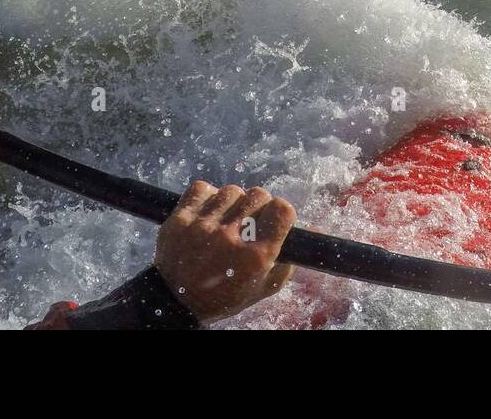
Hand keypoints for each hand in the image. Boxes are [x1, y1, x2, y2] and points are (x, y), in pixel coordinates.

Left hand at [153, 181, 296, 323]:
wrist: (175, 302)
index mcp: (255, 257)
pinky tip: (208, 213)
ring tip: (225, 220)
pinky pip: (203, 188)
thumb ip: (289, 260)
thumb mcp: (263, 287)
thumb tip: (315, 230)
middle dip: (258, 207)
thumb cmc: (225, 295)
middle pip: (259, 195)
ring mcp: (203, 226)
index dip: (281, 212)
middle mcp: (230, 237)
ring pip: (232, 190)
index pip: (282, 209)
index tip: (274, 220)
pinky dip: (207, 197)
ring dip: (233, 203)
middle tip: (249, 223)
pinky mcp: (180, 218)